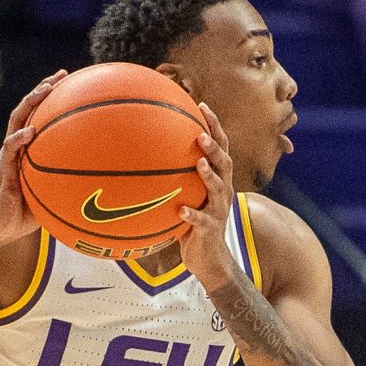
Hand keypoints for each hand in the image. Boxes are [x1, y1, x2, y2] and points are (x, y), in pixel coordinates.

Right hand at [0, 70, 68, 244]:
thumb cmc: (26, 214)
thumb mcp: (54, 198)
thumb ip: (71, 188)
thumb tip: (105, 191)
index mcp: (30, 149)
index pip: (42, 116)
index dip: (55, 99)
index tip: (74, 83)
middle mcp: (19, 146)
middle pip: (30, 109)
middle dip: (44, 89)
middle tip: (62, 75)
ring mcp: (9, 155)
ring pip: (17, 120)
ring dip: (30, 102)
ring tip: (45, 89)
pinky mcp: (2, 169)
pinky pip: (9, 150)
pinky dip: (19, 139)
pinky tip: (30, 132)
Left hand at [175, 105, 244, 292]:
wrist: (209, 260)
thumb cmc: (191, 224)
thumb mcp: (184, 196)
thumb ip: (173, 176)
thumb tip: (141, 154)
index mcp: (218, 179)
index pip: (220, 147)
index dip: (214, 125)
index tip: (201, 105)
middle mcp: (223, 191)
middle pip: (224, 163)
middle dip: (215, 146)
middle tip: (201, 133)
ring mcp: (219, 210)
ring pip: (218, 188)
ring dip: (209, 175)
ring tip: (199, 163)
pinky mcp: (211, 230)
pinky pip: (202, 221)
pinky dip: (193, 215)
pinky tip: (181, 211)